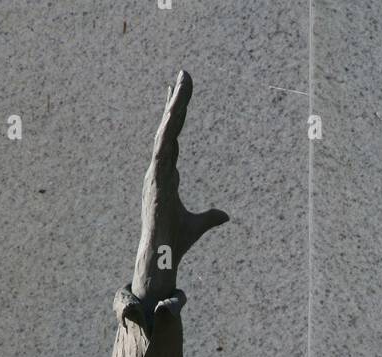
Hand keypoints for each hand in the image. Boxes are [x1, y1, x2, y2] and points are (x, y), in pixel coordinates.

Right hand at [131, 71, 228, 305]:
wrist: (162, 257)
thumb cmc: (175, 241)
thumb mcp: (199, 225)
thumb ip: (211, 218)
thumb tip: (225, 216)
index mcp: (167, 175)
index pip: (172, 138)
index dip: (175, 115)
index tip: (177, 92)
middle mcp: (159, 170)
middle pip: (169, 128)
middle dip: (175, 100)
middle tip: (184, 73)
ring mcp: (156, 174)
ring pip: (166, 133)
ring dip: (173, 107)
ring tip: (181, 83)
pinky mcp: (156, 181)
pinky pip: (162, 151)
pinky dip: (167, 132)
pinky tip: (172, 114)